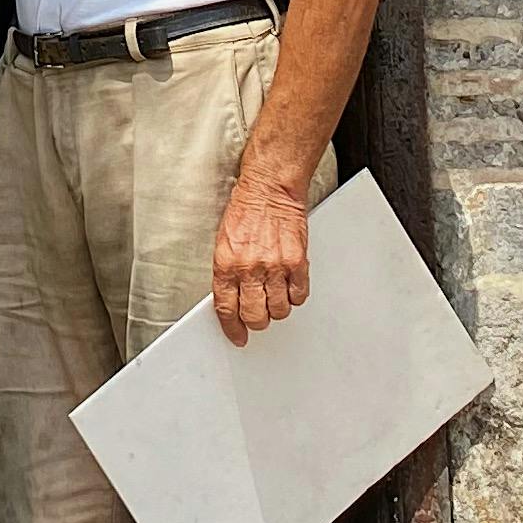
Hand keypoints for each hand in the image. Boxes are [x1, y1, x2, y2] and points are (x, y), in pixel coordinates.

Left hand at [210, 165, 310, 343]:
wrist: (269, 186)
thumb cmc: (246, 209)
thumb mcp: (223, 241)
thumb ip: (227, 272)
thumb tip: (231, 300)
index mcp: (226, 263)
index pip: (227, 308)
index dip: (232, 328)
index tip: (237, 336)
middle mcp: (250, 267)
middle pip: (255, 316)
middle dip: (256, 321)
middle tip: (258, 314)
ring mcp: (275, 266)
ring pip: (279, 310)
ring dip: (277, 308)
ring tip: (274, 295)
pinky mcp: (297, 262)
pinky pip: (299, 295)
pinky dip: (295, 296)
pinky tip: (289, 285)